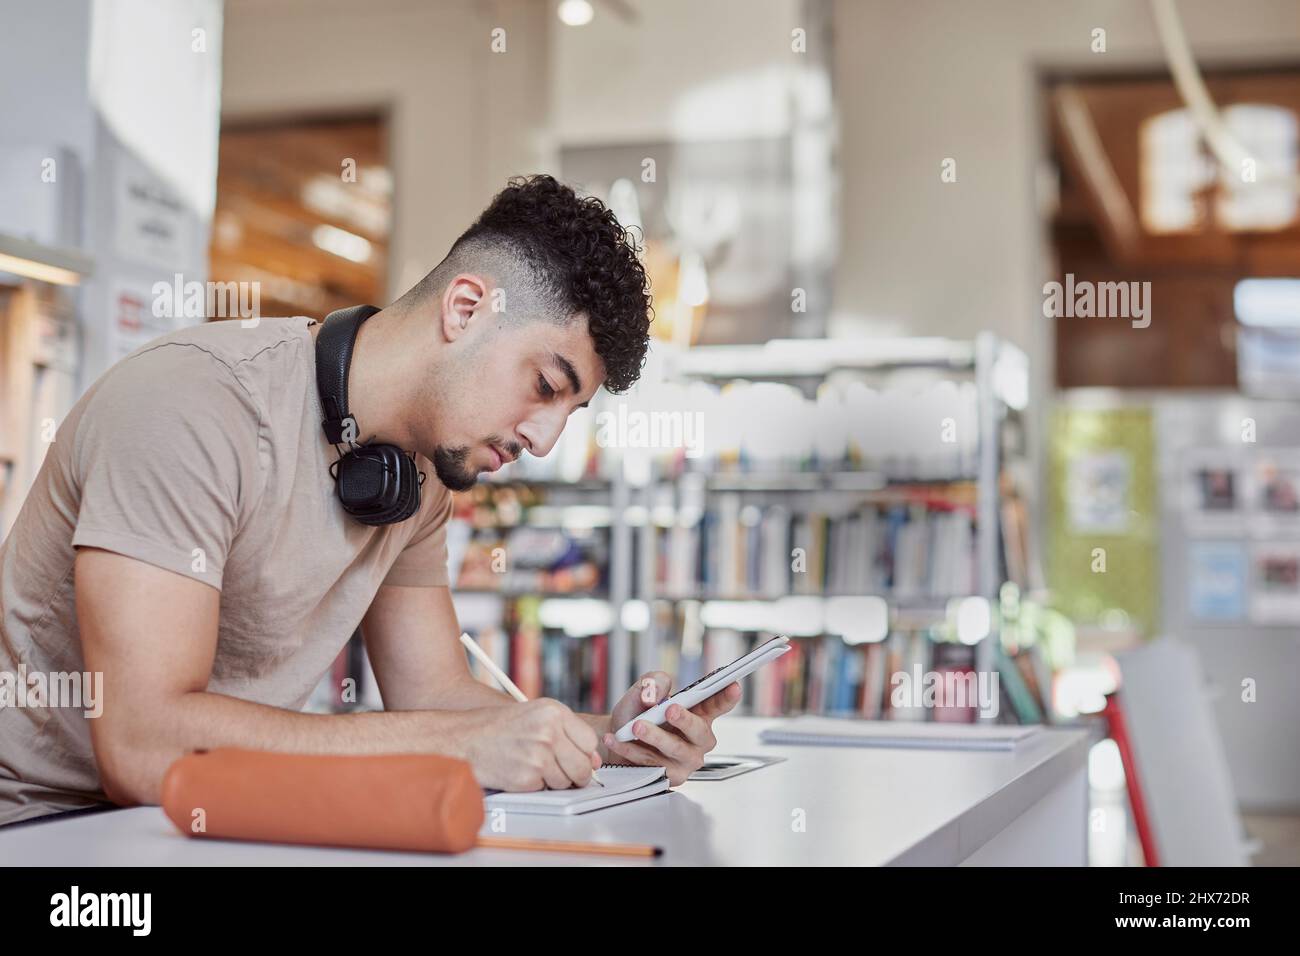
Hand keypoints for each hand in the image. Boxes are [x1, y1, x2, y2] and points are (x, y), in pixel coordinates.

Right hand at [457, 699, 601, 790]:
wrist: (464, 739)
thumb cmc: (498, 727)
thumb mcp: (535, 716)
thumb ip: (567, 733)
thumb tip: (594, 761)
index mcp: (553, 712)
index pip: (590, 741)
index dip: (585, 754)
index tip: (576, 757)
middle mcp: (548, 732)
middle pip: (583, 766)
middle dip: (575, 774)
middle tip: (558, 770)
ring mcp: (538, 756)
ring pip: (566, 781)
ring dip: (553, 780)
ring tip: (531, 764)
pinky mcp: (527, 777)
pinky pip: (545, 789)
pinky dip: (535, 785)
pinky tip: (519, 770)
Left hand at [601, 672, 742, 785]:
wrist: (616, 737)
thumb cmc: (636, 713)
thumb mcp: (643, 691)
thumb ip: (652, 683)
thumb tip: (653, 693)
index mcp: (699, 714)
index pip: (717, 704)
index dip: (727, 695)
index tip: (733, 685)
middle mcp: (698, 739)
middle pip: (699, 731)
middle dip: (685, 720)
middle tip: (670, 709)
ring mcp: (686, 760)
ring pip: (673, 749)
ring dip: (654, 737)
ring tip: (636, 726)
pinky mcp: (670, 776)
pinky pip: (652, 763)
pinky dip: (632, 750)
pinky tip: (617, 739)